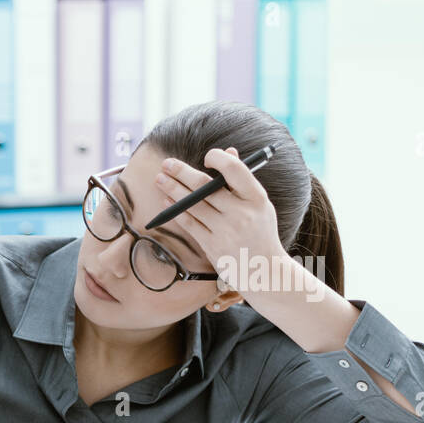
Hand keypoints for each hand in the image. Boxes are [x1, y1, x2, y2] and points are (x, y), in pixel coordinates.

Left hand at [153, 146, 286, 299]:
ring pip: (192, 205)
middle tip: (166, 163)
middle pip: (205, 187)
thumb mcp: (259, 205)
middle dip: (182, 173)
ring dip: (172, 190)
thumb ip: (242, 180)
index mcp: (257, 198)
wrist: (264, 270)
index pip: (235, 170)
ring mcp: (225, 230)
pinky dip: (175, 210)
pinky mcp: (212, 245)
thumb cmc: (259, 232)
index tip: (207, 156)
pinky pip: (189, 224)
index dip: (219, 159)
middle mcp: (241, 213)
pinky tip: (166, 201)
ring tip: (160, 179)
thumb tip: (228, 152)